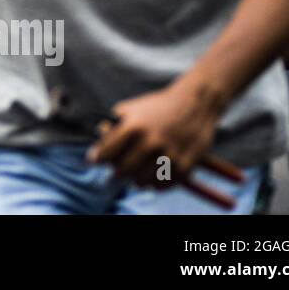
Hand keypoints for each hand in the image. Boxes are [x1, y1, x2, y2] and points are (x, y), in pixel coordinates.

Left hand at [87, 79, 224, 188]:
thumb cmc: (158, 107)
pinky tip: (153, 174)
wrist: (195, 104)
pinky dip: (154, 183)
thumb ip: (112, 124)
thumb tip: (99, 139)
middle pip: (122, 171)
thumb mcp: (131, 108)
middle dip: (115, 172)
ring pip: (141, 181)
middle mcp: (151, 143)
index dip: (97, 158)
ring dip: (135, 179)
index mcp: (134, 127)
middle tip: (115, 171)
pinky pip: (161, 185)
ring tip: (135, 173)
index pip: (107, 152)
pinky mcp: (185, 167)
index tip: (94, 161)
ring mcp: (169, 156)